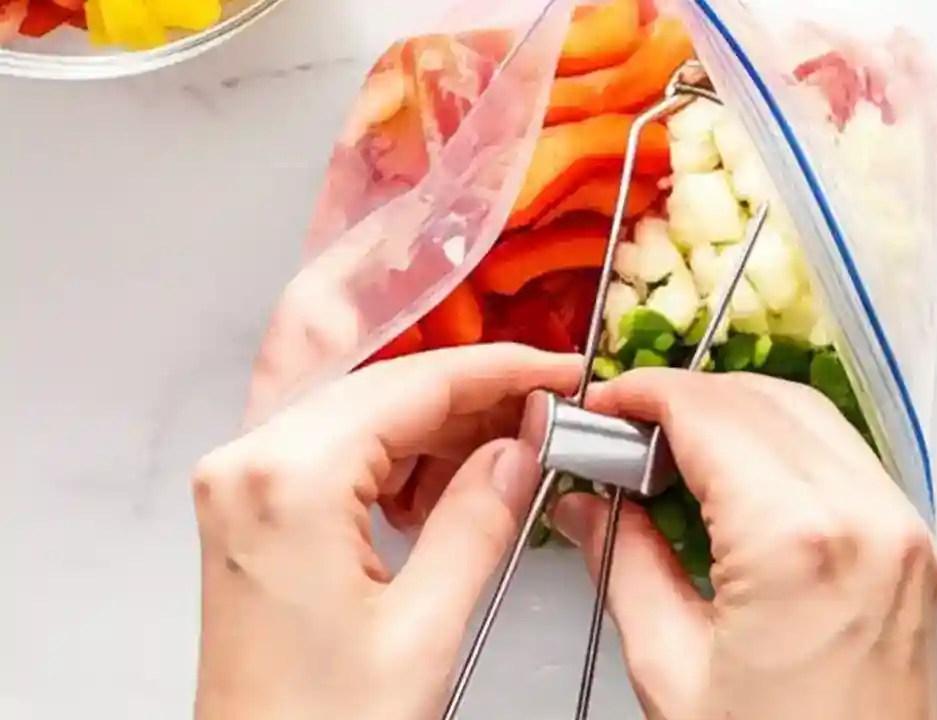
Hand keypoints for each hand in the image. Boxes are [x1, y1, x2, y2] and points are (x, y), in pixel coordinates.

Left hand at [193, 344, 579, 719]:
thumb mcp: (426, 628)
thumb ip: (479, 519)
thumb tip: (520, 446)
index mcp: (289, 481)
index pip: (413, 385)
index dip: (499, 371)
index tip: (558, 373)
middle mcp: (249, 466)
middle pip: (381, 387)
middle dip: (470, 394)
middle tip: (545, 413)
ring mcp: (240, 487)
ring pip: (357, 412)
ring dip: (434, 424)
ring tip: (506, 453)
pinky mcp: (249, 513)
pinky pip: (332, 449)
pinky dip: (393, 454)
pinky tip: (441, 486)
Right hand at [552, 369, 936, 719]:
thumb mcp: (671, 672)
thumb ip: (623, 564)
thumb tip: (587, 506)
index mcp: (796, 543)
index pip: (709, 414)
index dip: (645, 394)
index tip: (606, 403)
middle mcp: (867, 520)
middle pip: (763, 402)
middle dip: (688, 399)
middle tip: (628, 430)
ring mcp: (904, 532)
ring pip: (813, 417)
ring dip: (739, 414)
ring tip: (677, 452)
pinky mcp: (918, 551)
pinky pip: (848, 459)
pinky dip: (788, 446)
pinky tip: (742, 479)